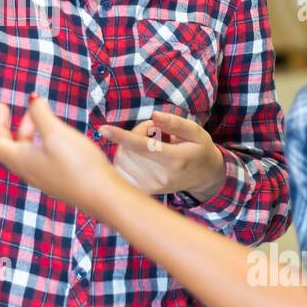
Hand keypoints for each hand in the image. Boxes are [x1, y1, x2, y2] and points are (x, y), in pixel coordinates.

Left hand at [0, 96, 126, 214]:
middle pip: (4, 145)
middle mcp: (26, 169)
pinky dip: (35, 139)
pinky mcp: (55, 177)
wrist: (103, 196)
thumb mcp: (56, 133)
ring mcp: (40, 175)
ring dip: (21, 130)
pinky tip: (50, 132)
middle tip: (2, 106)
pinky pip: (35, 155)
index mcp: (19, 159)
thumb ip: (40, 114)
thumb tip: (32, 98)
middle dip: (0, 124)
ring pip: (21, 150)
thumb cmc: (77, 165)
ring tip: (33, 113)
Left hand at [99, 109, 227, 199]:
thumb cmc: (198, 149)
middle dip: (135, 133)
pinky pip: (120, 171)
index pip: (143, 146)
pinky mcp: (144, 191)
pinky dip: (123, 158)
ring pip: (122, 159)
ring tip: (149, 145)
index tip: (103, 128)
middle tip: (153, 131)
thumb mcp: (195, 132)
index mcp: (175, 160)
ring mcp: (151, 187)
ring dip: (128, 146)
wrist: (204, 177)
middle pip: (129, 149)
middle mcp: (161, 177)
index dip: (122, 136)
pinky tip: (138, 156)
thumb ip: (175, 123)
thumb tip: (154, 115)